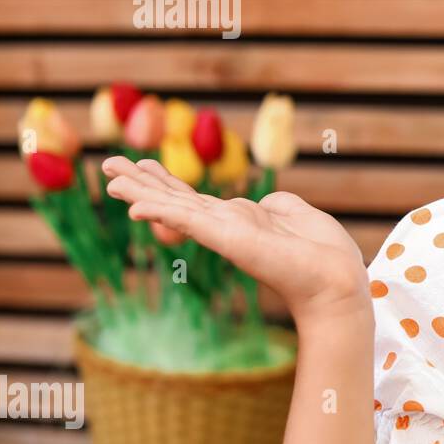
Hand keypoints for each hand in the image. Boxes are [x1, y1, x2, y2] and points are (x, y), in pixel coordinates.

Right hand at [102, 156, 369, 322]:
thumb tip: (270, 201)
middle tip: (108, 164)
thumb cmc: (322, 254)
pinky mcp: (228, 238)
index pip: (196, 198)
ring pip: (174, 207)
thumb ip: (279, 205)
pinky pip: (188, 220)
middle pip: (176, 199)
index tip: (143, 164)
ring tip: (111, 179)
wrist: (335, 279)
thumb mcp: (298, 215)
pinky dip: (162, 211)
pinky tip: (136, 206)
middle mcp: (226, 226)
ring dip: (142, 193)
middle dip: (143, 182)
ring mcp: (224, 232)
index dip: (168, 182)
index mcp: (241, 219)